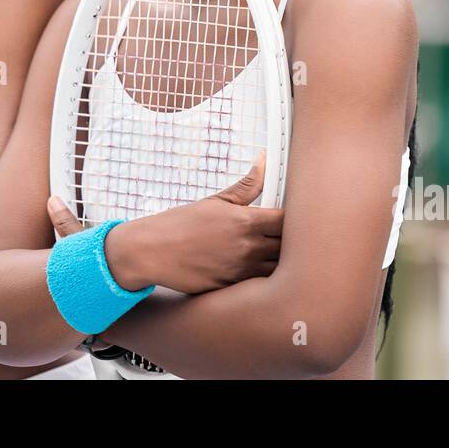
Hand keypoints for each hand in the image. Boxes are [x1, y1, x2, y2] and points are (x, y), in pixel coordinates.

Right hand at [47, 153, 282, 294]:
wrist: (150, 252)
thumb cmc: (181, 224)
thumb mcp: (216, 201)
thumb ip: (247, 185)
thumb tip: (263, 158)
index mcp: (245, 221)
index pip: (289, 221)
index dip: (298, 220)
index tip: (297, 218)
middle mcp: (247, 248)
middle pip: (290, 248)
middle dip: (295, 243)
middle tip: (296, 238)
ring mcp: (240, 272)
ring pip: (279, 271)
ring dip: (284, 264)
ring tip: (284, 257)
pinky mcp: (231, 289)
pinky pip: (259, 287)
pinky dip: (266, 280)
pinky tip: (265, 274)